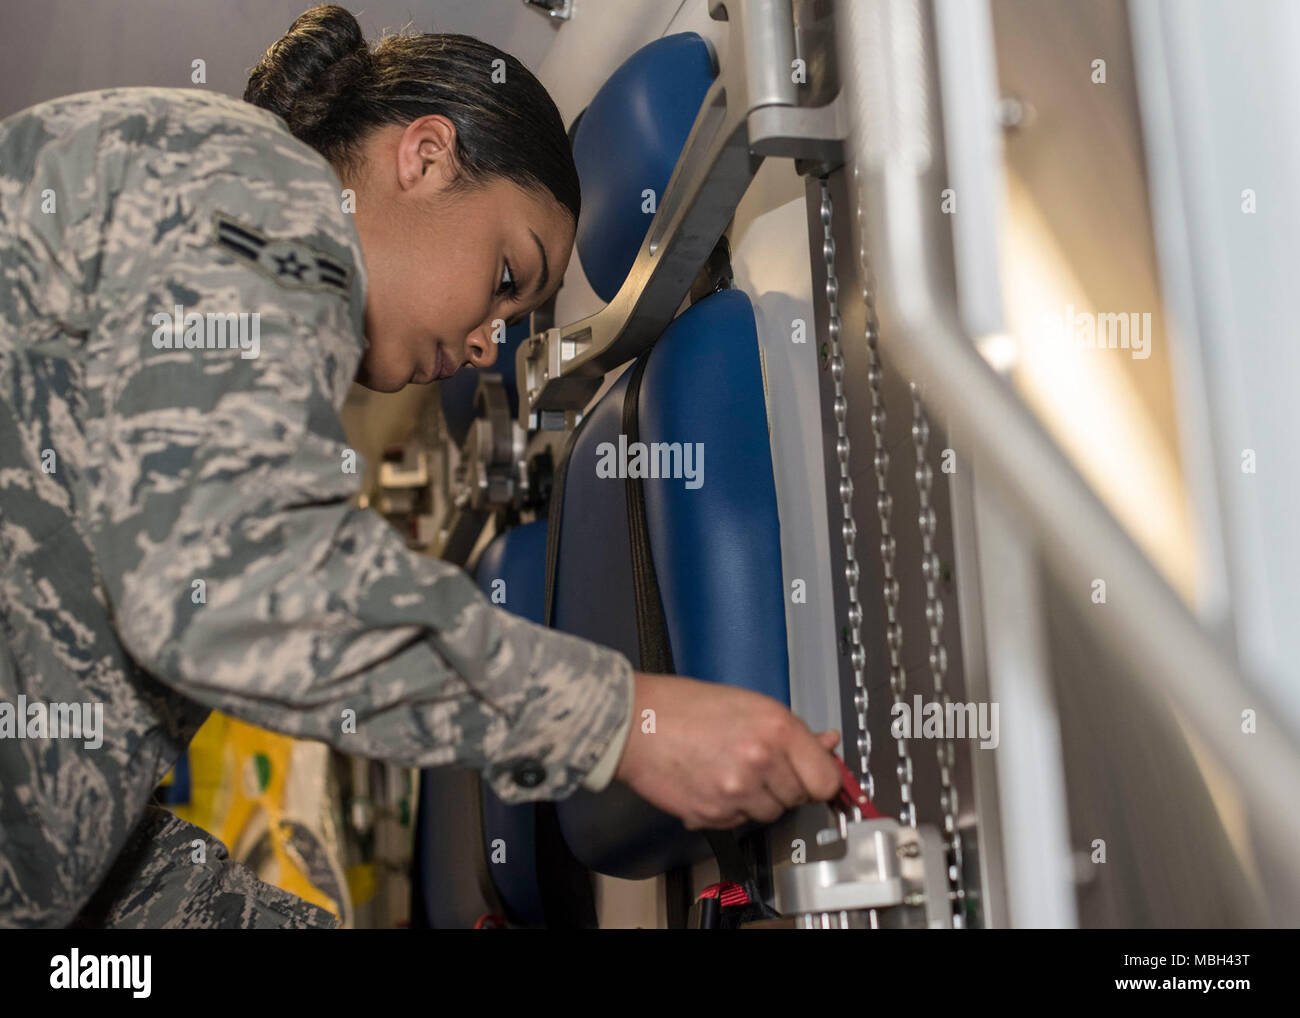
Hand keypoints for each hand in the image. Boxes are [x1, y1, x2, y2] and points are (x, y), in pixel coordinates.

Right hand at [612, 671, 842, 829]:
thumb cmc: (684, 706)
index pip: (826, 779)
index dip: (821, 779)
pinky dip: (731, 808)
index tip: (817, 777)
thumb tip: (826, 743)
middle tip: (758, 761)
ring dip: (758, 799)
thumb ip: (792, 730)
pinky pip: (739, 822)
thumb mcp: (749, 704)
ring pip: (769, 813)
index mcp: (776, 729)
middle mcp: (760, 762)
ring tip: (730, 769)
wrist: (634, 724)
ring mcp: (736, 793)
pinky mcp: (714, 816)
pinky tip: (713, 781)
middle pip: (799, 798)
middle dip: (784, 784)